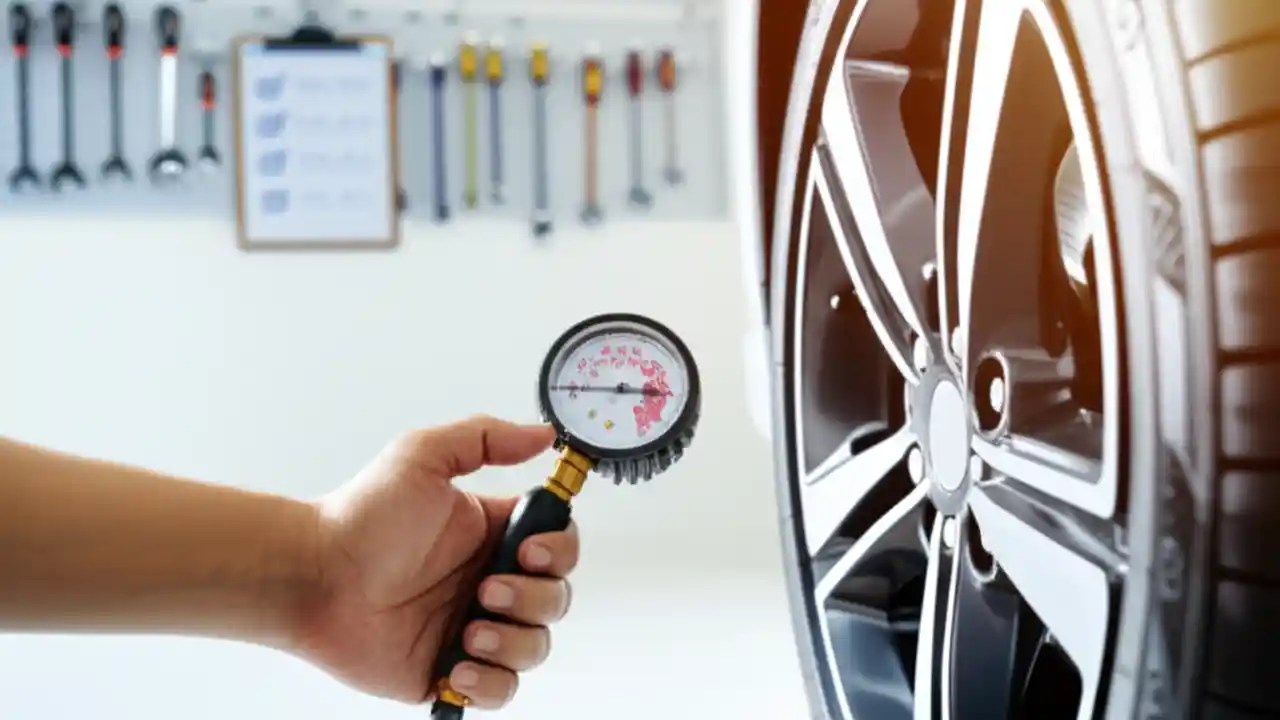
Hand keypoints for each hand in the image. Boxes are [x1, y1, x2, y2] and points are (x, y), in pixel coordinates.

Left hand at [298, 416, 576, 708]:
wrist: (313, 577)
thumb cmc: (359, 517)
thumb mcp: (422, 457)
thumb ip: (486, 437)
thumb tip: (544, 435)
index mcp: (491, 534)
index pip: (558, 544)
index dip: (558, 550)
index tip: (529, 549)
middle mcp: (489, 581)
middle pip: (555, 598)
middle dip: (533, 598)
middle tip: (487, 590)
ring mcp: (472, 628)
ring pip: (534, 646)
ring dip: (514, 641)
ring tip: (469, 630)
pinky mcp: (449, 670)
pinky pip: (500, 690)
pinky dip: (490, 683)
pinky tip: (458, 664)